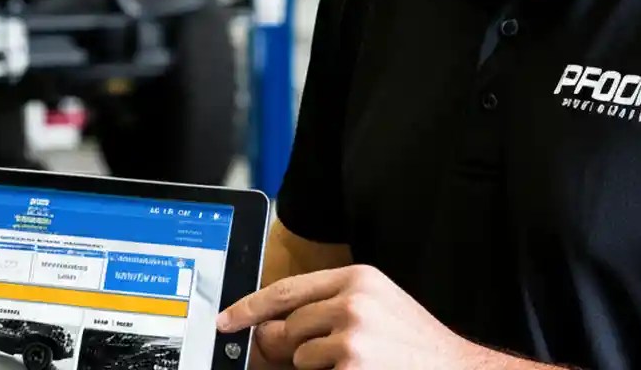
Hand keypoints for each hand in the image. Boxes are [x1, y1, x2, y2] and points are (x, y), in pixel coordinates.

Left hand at [216, 265, 548, 369]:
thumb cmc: (415, 349)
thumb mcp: (375, 312)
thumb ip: (325, 310)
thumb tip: (266, 328)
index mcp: (359, 279)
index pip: (286, 289)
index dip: (249, 307)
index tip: (225, 321)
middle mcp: (355, 300)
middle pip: (286, 326)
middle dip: (290, 349)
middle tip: (321, 357)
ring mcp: (354, 333)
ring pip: (298, 355)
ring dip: (315, 368)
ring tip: (357, 364)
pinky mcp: (353, 363)